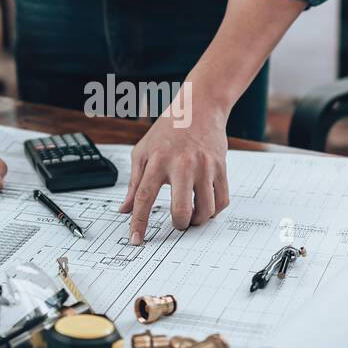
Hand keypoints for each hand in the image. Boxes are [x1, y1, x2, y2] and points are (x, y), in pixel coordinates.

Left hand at [119, 105, 229, 243]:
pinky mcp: (220, 167)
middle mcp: (182, 164)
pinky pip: (222, 200)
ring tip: (192, 216)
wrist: (199, 108)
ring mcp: (204, 166)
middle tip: (177, 223)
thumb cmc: (168, 129)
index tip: (136, 240)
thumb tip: (125, 209)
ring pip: (206, 209)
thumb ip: (134, 183)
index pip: (144, 198)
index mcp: (158, 161)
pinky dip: (214, 210)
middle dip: (179, 225)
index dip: (138, 223)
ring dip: (198, 220)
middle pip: (181, 209)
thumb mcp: (143, 152)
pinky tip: (206, 206)